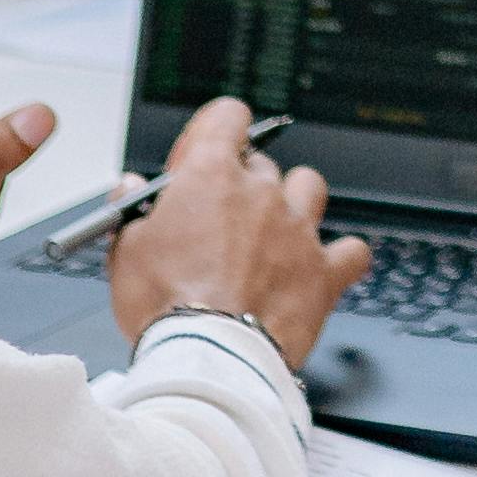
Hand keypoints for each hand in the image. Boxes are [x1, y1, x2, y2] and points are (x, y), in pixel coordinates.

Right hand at [110, 94, 373, 370]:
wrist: (209, 360)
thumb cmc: (165, 308)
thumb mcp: (124, 252)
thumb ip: (133, 210)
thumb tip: (133, 188)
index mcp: (212, 177)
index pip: (227, 116)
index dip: (212, 132)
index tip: (197, 160)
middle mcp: (262, 193)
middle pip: (260, 163)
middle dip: (240, 184)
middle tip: (217, 223)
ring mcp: (298, 230)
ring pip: (309, 187)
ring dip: (293, 203)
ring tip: (271, 234)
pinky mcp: (324, 272)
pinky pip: (352, 251)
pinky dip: (340, 257)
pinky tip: (322, 268)